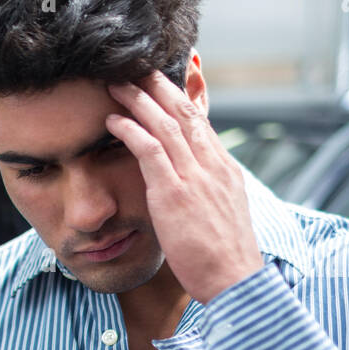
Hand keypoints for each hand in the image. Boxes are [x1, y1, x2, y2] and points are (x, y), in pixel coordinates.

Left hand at [105, 73, 262, 303]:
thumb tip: (193, 186)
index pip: (201, 122)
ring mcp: (195, 178)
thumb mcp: (221, 214)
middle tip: (136, 67)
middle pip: (184, 112)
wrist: (235, 282)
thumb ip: (207, 193)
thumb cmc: (224, 257)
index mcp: (224, 169)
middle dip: (158, 86)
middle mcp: (212, 165)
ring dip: (138, 100)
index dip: (179, 97)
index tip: (161, 81)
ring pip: (165, 124)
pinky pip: (150, 151)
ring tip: (116, 86)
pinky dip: (130, 130)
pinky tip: (113, 121)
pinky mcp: (174, 194)